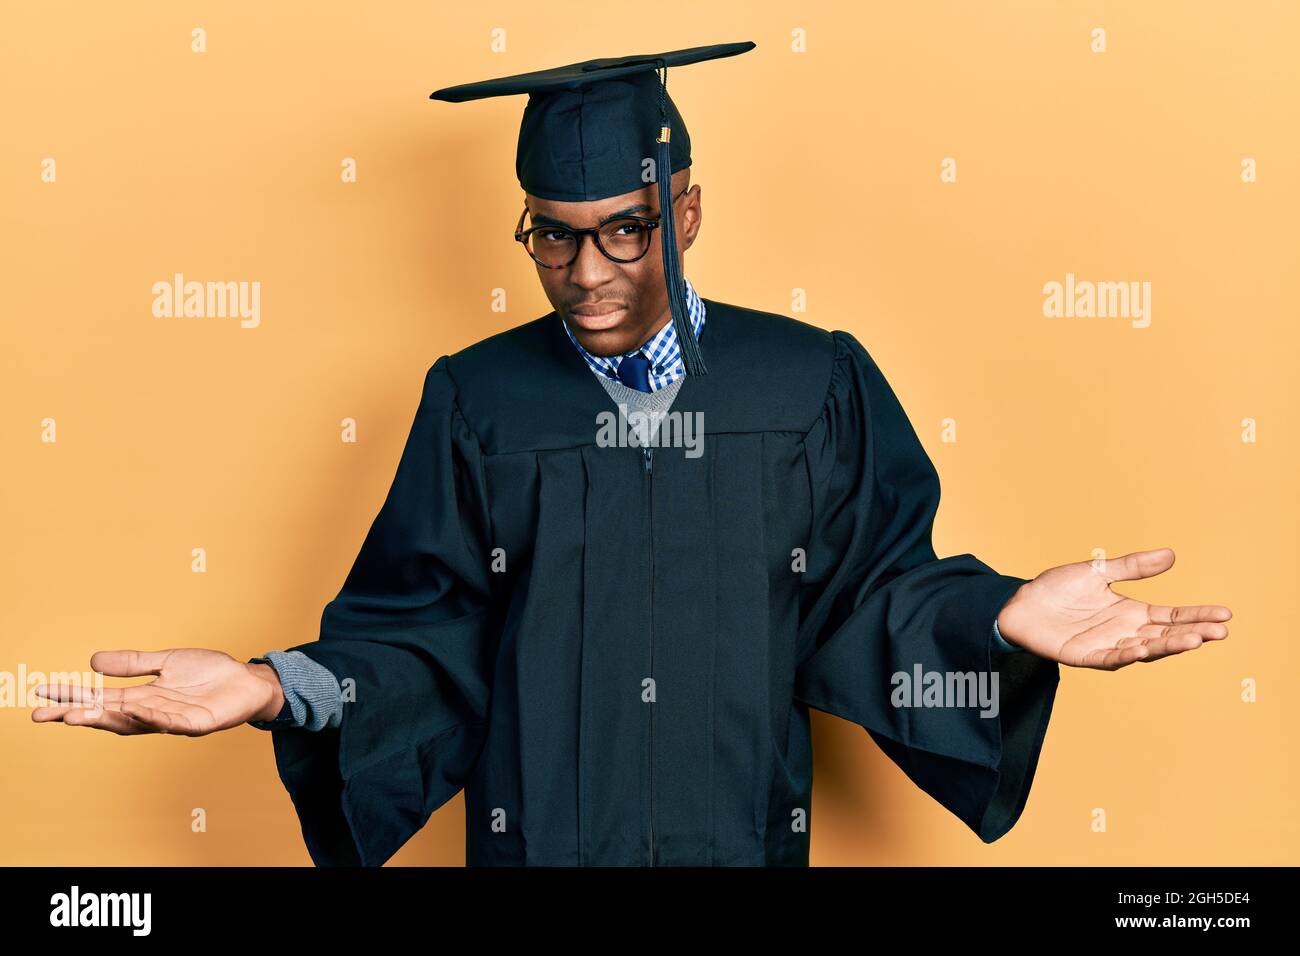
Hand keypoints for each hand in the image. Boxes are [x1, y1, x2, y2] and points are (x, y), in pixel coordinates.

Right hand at [30, 648, 284, 734]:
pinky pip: (173, 723)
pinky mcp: (199, 725)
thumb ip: (134, 663)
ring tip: (76, 714)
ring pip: (134, 723)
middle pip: (109, 716)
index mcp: (144, 699)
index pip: (101, 699)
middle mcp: (153, 713)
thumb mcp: (167, 662)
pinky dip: (154, 717)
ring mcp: (174, 721)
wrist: (249, 681)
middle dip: (76, 715)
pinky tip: (136, 710)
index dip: (73, 697)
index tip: (42, 692)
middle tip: (42, 715)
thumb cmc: (210, 673)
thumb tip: (93, 661)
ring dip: (106, 719)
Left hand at [996, 548, 1231, 669]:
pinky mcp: (1084, 656)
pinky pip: (1110, 658)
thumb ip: (1132, 566)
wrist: (1018, 603)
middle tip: (1220, 631)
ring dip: (1168, 646)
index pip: (1172, 617)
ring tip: (1194, 640)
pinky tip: (1144, 649)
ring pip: (1144, 649)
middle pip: (1165, 636)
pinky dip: (1127, 655)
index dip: (1197, 616)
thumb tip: (1171, 555)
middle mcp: (1124, 632)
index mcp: (1131, 613)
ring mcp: (1106, 646)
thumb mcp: (1097, 571)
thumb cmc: (1056, 589)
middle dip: (1192, 633)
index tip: (1226, 614)